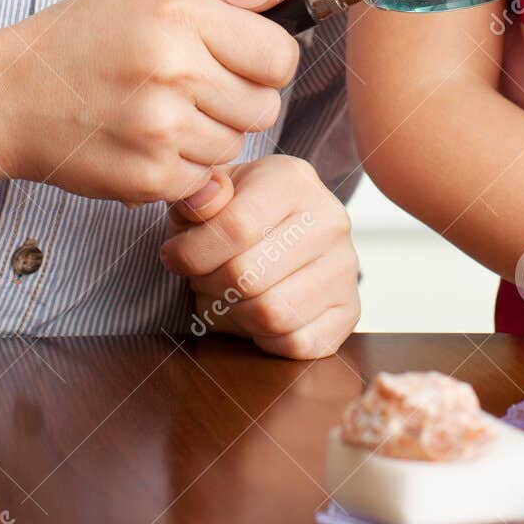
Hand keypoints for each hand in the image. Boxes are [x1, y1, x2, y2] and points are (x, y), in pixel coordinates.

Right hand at [0, 0, 299, 205]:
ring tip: (161, 110)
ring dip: (210, 133)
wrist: (6, 96)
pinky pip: (204, 178)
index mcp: (180, 16)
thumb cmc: (79, 34)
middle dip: (239, 99)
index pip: (280, 56)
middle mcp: (174, 71)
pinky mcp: (148, 177)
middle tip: (193, 87)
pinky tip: (146, 140)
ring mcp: (161, 130)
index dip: (267, 60)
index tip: (242, 60)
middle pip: (266, 106)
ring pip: (236, 144)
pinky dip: (184, 166)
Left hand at [159, 155, 359, 358]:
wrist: (283, 233)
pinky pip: (297, 344)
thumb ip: (200, 196)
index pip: (236, 226)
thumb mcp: (211, 194)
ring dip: (234, 314)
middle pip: (248, 276)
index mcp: (294, 179)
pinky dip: (264, 339)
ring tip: (225, 296)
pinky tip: (254, 315)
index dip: (191, 253)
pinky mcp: (350, 311)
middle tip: (200, 278)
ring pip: (272, 314)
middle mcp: (330, 219)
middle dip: (208, 285)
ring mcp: (347, 267)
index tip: (173, 256)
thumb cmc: (236, 214)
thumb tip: (204, 203)